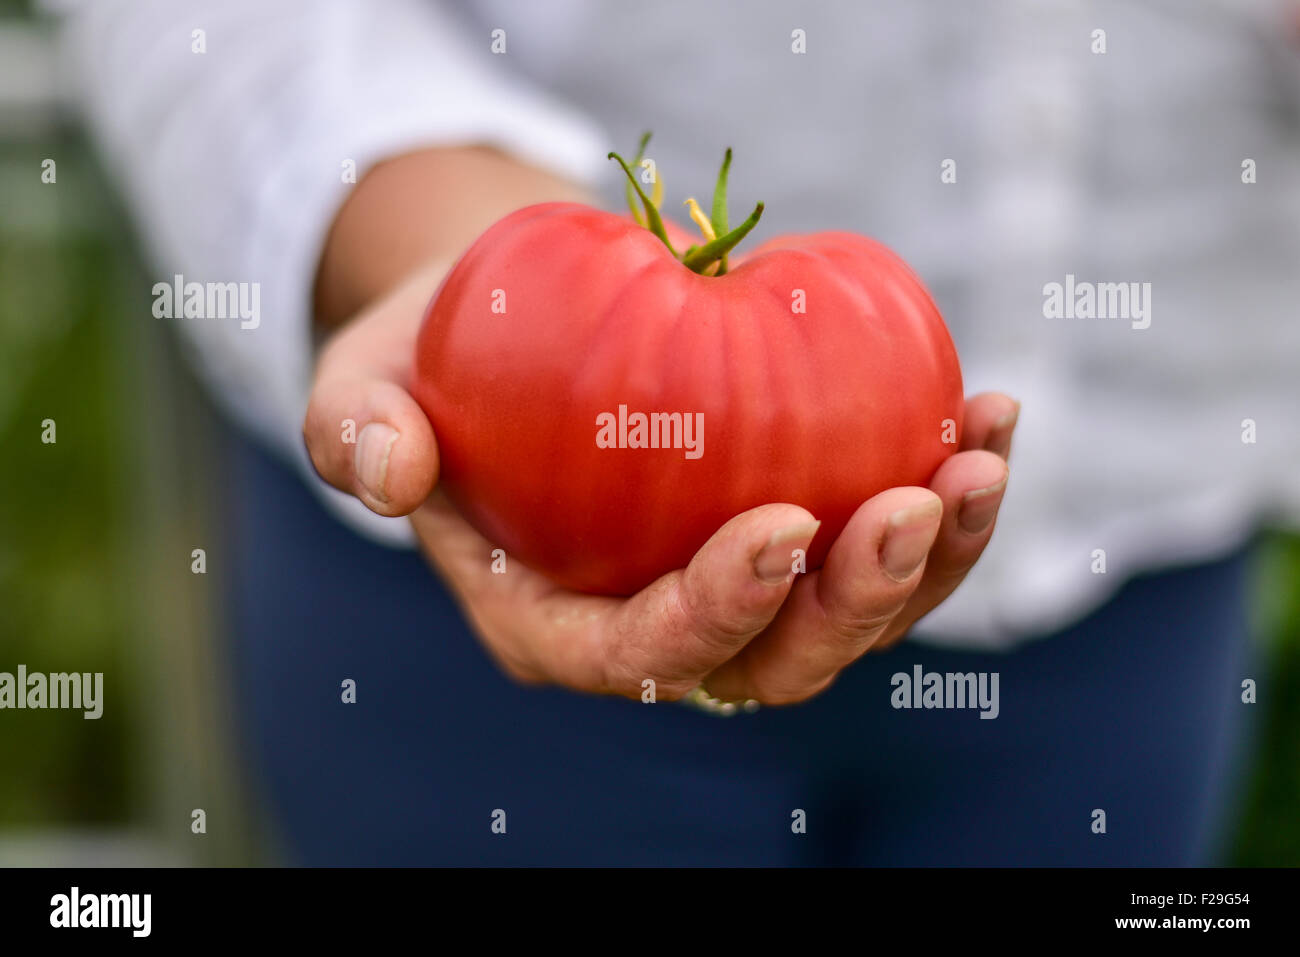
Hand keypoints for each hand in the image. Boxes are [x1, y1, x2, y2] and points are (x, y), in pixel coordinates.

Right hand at [304, 263, 1016, 705]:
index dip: (714, 613)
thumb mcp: (365, 386)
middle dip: (853, 605)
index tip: (779, 525)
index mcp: (558, 623)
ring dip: (931, 554)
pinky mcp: (800, 535)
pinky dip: (944, 494)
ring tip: (980, 456)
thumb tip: (387, 473)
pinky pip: (884, 539)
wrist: (514, 333)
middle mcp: (662, 629)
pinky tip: (987, 414)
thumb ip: (357, 431)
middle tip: (907, 501)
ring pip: (852, 617)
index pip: (639, 654)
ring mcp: (743, 590)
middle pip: (773, 663)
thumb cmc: (438, 367)